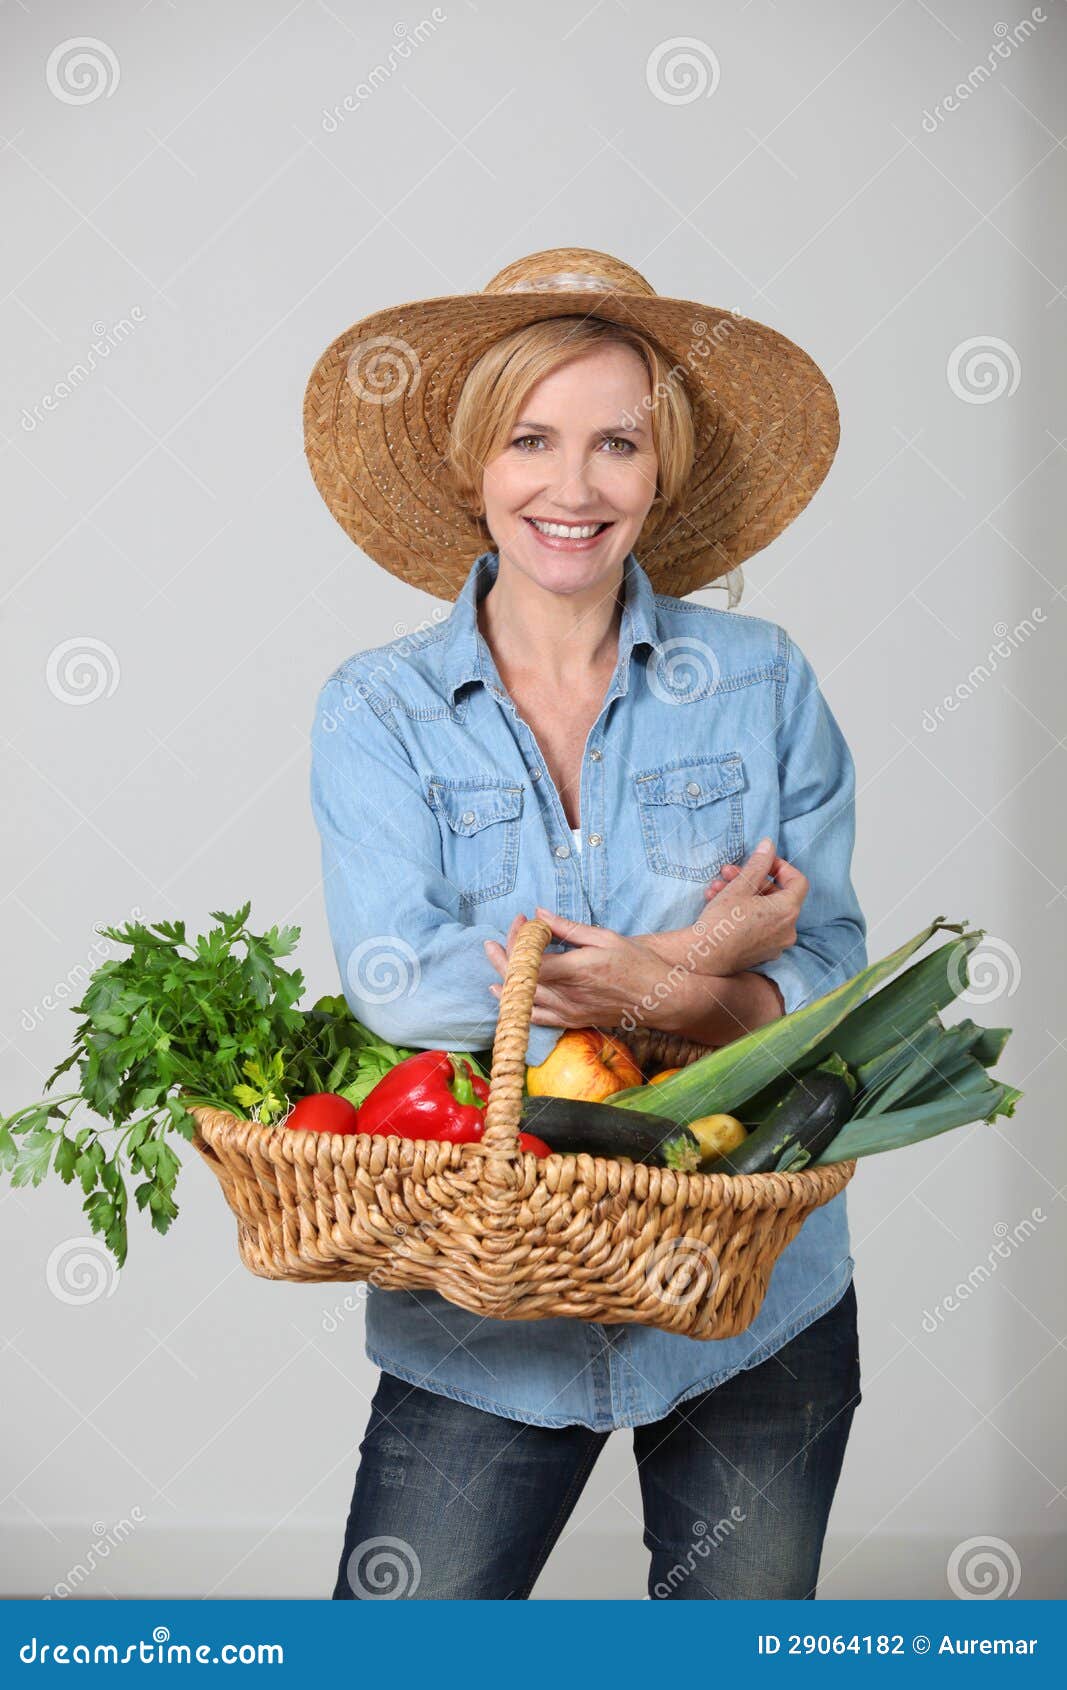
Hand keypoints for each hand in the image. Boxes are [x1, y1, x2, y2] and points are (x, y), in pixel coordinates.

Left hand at [483, 910, 689, 1029]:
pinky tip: (502, 993)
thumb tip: (540, 913)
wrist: (659, 999)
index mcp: (575, 970)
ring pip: (523, 999)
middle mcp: (568, 995)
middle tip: (493, 941)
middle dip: (503, 957)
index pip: (530, 958)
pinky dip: (515, 1004)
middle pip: (520, 980)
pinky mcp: (572, 1021)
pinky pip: (535, 1017)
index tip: (520, 921)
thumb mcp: (604, 937)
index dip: (517, 939)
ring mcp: (568, 1012)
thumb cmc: (637, 964)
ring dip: (504, 978)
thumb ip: (568, 928)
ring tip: (493, 958)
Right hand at [694, 836, 807, 974]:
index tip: (761, 861)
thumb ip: (758, 863)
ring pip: (764, 910)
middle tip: (729, 872)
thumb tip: (769, 845)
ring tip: (717, 888)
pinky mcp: (762, 953)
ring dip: (743, 894)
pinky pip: (759, 926)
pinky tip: (719, 905)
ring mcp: (776, 944)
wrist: (703, 958)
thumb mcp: (740, 886)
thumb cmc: (722, 922)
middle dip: (752, 880)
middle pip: (777, 895)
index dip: (780, 867)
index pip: (798, 881)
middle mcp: (788, 930)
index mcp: (788, 911)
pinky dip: (744, 913)